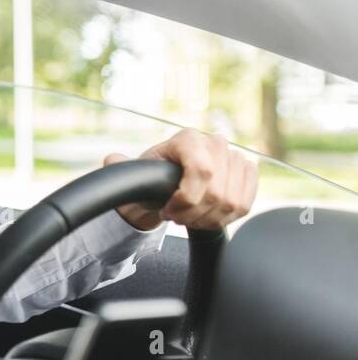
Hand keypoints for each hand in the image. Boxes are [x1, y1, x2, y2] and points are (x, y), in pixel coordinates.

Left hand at [106, 128, 257, 231]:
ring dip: (208, 219)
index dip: (186, 200)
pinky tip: (206, 219)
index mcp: (188, 139)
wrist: (171, 183)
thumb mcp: (134, 174)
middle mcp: (215, 143)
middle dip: (193, 215)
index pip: (202, 171)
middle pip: (217, 192)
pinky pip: (244, 204)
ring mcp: (234, 157)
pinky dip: (225, 219)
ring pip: (232, 202)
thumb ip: (121, 169)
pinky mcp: (247, 173)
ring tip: (189, 220)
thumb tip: (111, 159)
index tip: (168, 212)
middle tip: (177, 219)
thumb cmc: (152, 179)